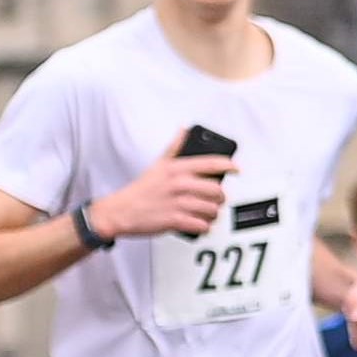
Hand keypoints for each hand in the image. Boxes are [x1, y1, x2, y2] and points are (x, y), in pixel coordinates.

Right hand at [92, 150, 229, 241]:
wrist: (120, 211)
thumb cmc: (141, 189)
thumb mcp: (158, 164)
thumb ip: (174, 147)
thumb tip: (184, 130)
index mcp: (177, 169)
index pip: (210, 163)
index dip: (228, 165)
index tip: (236, 169)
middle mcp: (179, 184)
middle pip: (216, 190)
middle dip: (220, 197)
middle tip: (217, 199)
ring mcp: (177, 203)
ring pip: (211, 209)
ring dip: (213, 213)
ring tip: (208, 213)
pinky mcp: (175, 221)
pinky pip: (201, 225)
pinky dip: (204, 226)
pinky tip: (201, 224)